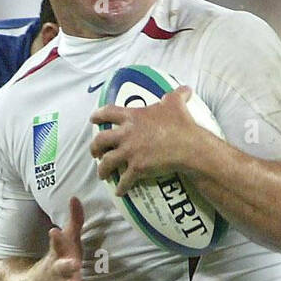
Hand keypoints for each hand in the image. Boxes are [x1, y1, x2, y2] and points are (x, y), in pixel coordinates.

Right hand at [47, 196, 110, 280]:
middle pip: (61, 269)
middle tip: (74, 264)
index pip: (56, 244)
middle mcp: (59, 272)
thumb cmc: (60, 259)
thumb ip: (74, 221)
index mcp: (58, 254)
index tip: (54, 230)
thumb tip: (75, 197)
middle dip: (66, 267)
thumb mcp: (66, 241)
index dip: (56, 237)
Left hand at [89, 87, 203, 194]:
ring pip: (107, 162)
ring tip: (102, 174)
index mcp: (132, 117)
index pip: (108, 112)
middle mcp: (126, 134)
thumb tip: (186, 89)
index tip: (93, 119)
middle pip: (101, 140)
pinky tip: (119, 192)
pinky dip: (121, 187)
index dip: (98, 115)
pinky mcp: (136, 168)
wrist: (187, 146)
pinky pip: (124, 180)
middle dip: (95, 147)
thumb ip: (177, 95)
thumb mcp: (176, 103)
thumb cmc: (181, 123)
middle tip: (94, 153)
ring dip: (103, 169)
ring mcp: (130, 152)